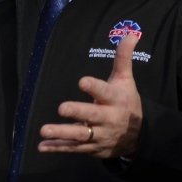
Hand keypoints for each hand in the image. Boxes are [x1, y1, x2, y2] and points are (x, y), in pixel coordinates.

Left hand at [39, 34, 141, 157]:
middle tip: (62, 107)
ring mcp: (99, 135)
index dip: (94, 86)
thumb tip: (130, 33)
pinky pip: (73, 148)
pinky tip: (42, 146)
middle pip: (92, 115)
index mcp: (116, 100)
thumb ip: (123, 58)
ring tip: (43, 130)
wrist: (140, 136)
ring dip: (62, 133)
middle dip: (77, 112)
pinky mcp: (91, 147)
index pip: (105, 92)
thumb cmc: (127, 102)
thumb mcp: (126, 80)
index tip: (82, 81)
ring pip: (80, 135)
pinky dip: (57, 147)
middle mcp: (108, 118)